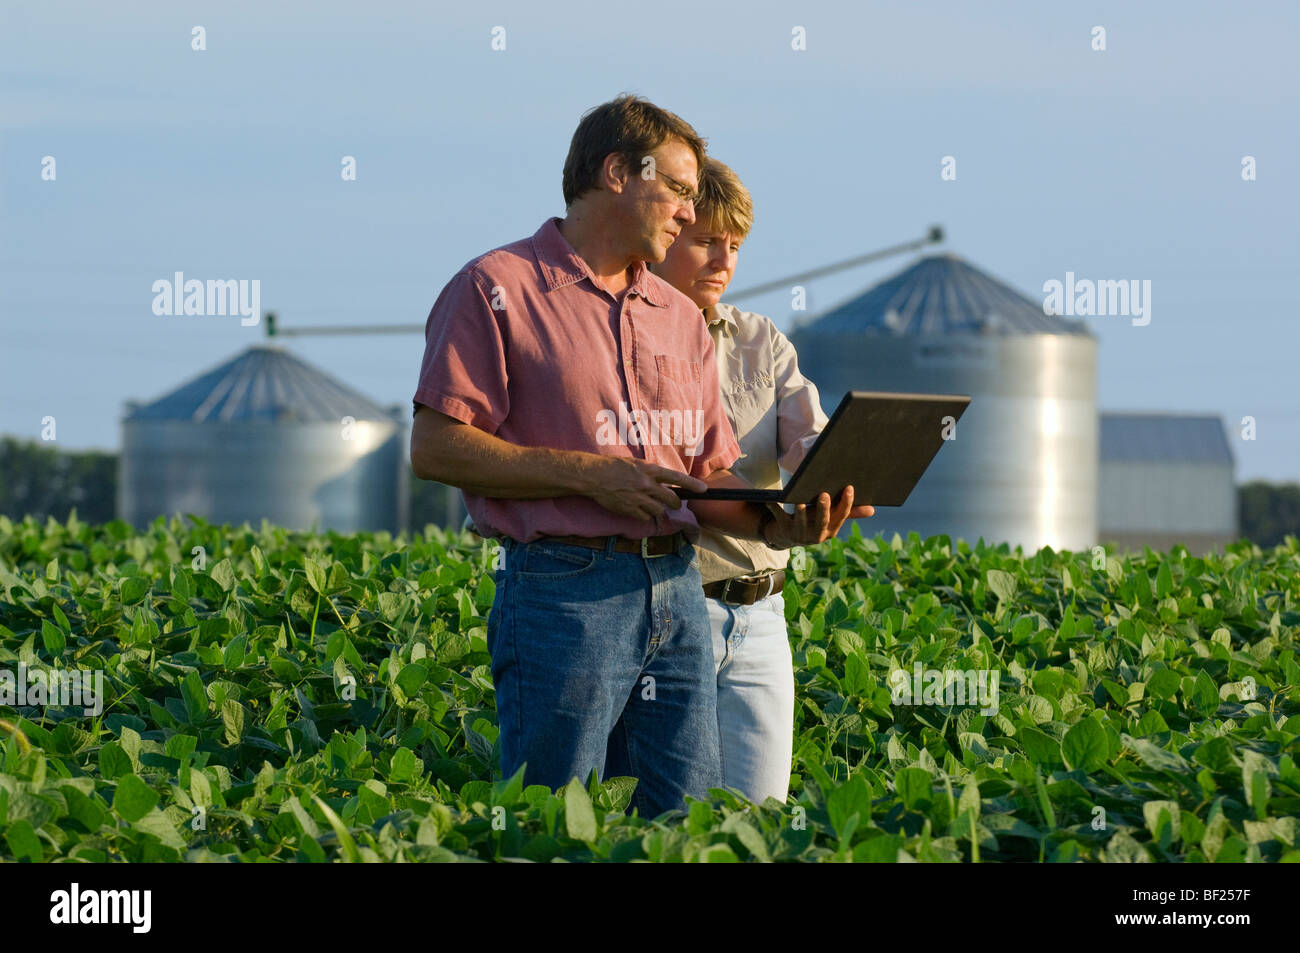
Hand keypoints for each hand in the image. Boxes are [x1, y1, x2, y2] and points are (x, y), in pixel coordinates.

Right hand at [583, 455, 706, 520]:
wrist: (594, 476)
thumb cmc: (613, 467)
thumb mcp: (635, 464)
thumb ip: (650, 472)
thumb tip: (662, 481)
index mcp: (649, 470)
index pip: (676, 478)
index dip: (692, 484)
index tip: (704, 489)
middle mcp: (646, 484)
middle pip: (671, 498)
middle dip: (676, 503)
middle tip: (675, 504)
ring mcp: (638, 498)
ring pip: (659, 510)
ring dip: (658, 509)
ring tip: (651, 504)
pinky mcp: (629, 509)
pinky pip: (645, 517)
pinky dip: (645, 515)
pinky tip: (638, 509)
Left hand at [765, 485, 872, 546]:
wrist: (787, 537)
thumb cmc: (813, 521)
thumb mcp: (831, 518)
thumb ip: (849, 513)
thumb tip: (873, 510)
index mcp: (831, 530)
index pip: (841, 516)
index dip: (846, 503)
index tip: (849, 488)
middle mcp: (817, 535)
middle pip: (822, 521)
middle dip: (824, 509)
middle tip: (824, 494)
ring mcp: (800, 534)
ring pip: (800, 522)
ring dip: (800, 512)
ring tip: (800, 500)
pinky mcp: (784, 531)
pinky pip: (779, 518)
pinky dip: (774, 508)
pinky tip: (771, 498)